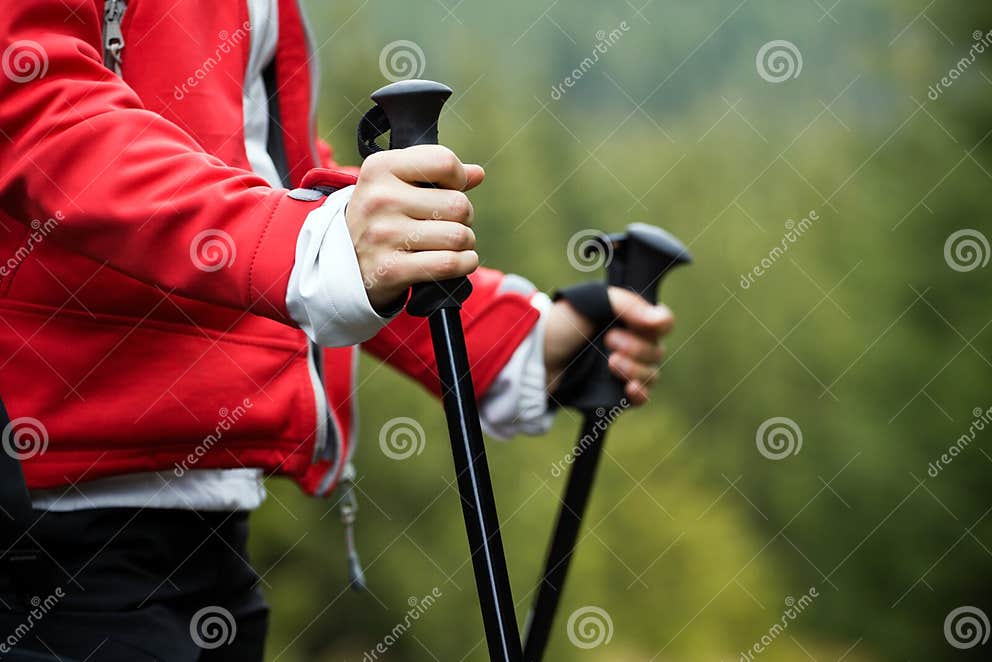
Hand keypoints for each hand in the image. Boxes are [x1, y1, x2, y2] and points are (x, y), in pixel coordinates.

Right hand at [346, 145, 484, 311]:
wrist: (343, 263)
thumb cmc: (380, 218)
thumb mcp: (396, 185)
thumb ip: (436, 174)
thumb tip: (476, 173)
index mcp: (380, 168)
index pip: (443, 161)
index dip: (457, 179)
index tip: (449, 190)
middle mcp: (379, 199)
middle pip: (458, 204)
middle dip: (464, 217)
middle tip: (448, 224)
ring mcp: (383, 235)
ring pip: (459, 236)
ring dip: (465, 243)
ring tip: (449, 244)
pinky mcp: (391, 270)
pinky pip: (449, 263)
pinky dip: (465, 263)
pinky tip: (459, 261)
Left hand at [544, 287, 673, 404]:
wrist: (532, 358)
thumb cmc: (559, 324)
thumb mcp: (592, 302)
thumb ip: (627, 304)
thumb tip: (660, 320)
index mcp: (628, 317)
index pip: (662, 322)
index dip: (658, 326)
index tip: (644, 325)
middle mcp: (629, 341)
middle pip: (656, 350)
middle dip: (637, 347)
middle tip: (609, 341)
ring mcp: (622, 367)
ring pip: (651, 374)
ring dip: (635, 369)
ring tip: (610, 364)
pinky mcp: (612, 391)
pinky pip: (641, 397)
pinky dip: (640, 394)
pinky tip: (629, 389)